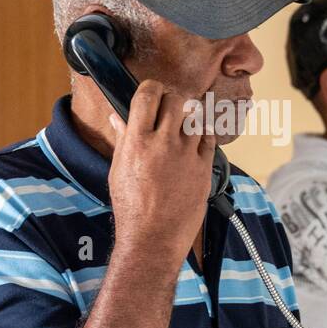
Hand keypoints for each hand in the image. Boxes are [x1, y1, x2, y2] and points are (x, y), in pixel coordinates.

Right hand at [106, 80, 216, 259]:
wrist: (153, 238)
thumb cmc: (132, 208)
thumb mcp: (118, 170)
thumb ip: (123, 139)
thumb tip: (118, 118)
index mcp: (137, 141)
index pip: (148, 94)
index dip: (152, 89)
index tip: (153, 94)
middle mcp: (163, 144)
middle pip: (176, 100)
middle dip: (172, 101)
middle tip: (168, 113)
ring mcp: (187, 155)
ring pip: (195, 117)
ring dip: (188, 119)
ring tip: (181, 132)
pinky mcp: (204, 168)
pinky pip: (209, 138)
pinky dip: (202, 136)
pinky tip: (193, 146)